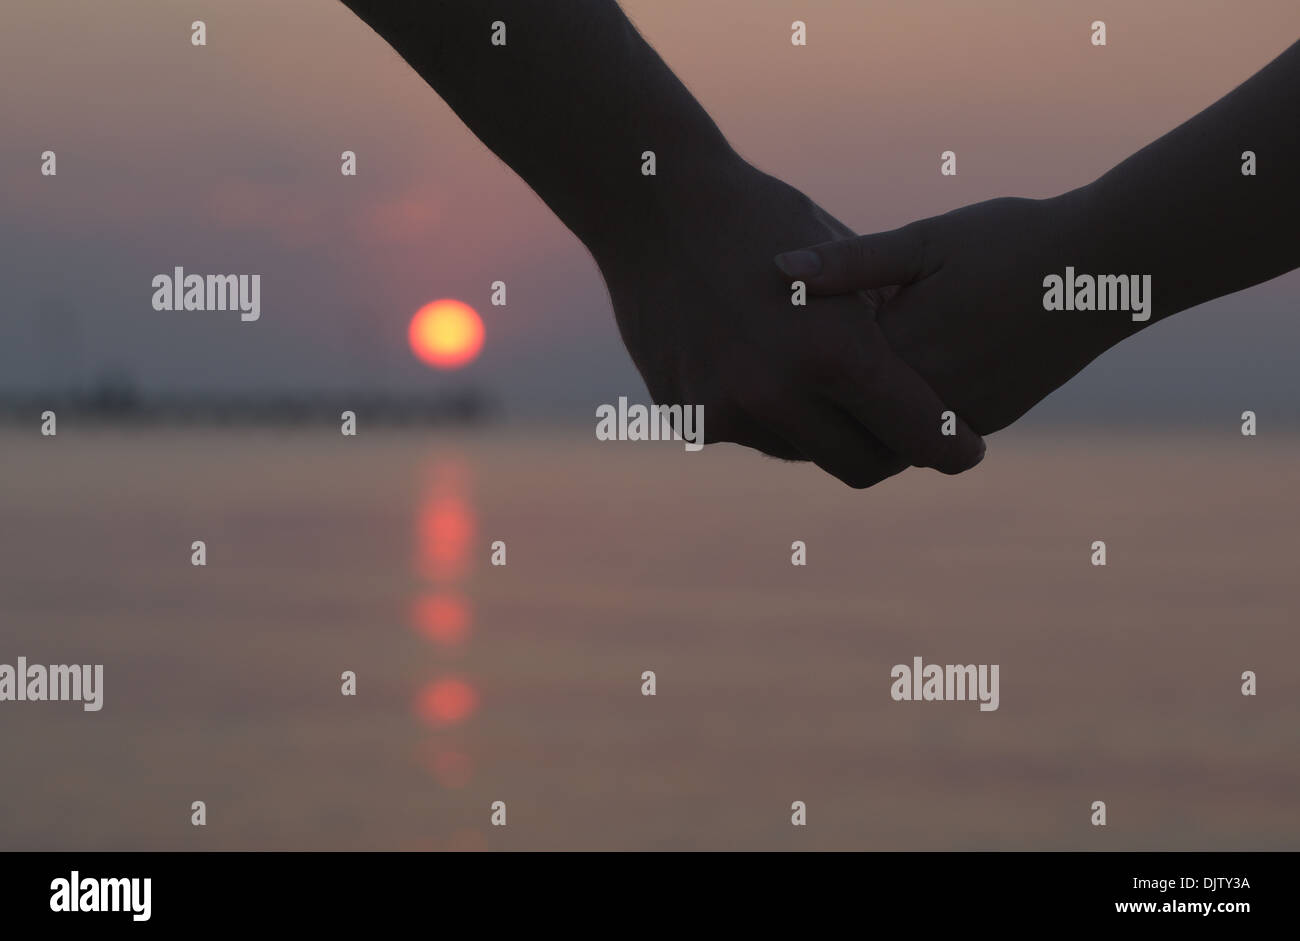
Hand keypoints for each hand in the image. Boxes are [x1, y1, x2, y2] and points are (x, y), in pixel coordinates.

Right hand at [596, 153, 985, 487]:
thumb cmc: (762, 219)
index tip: (966, 451)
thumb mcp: (844, 263)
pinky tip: (755, 358)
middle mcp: (779, 394)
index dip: (953, 450)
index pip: (919, 438)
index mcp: (834, 353)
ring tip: (818, 376)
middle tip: (899, 427)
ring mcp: (726, 411)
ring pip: (801, 451)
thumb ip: (886, 330)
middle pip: (862, 465)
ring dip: (819, 428)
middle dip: (887, 451)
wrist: (652, 206)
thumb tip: (940, 382)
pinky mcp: (688, 417)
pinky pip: (749, 434)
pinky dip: (763, 411)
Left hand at [775, 188, 1130, 435]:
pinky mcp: (992, 418)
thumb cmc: (1013, 240)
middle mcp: (931, 399)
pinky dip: (907, 408)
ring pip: (890, 431)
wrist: (1109, 266)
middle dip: (819, 397)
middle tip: (778, 370)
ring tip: (827, 374)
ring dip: (864, 408)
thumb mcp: (926, 241)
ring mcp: (965, 416)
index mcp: (903, 353)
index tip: (762, 341)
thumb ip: (851, 263)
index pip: (822, 376)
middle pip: (850, 416)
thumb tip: (778, 270)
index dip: (791, 359)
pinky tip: (892, 372)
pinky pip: (930, 428)